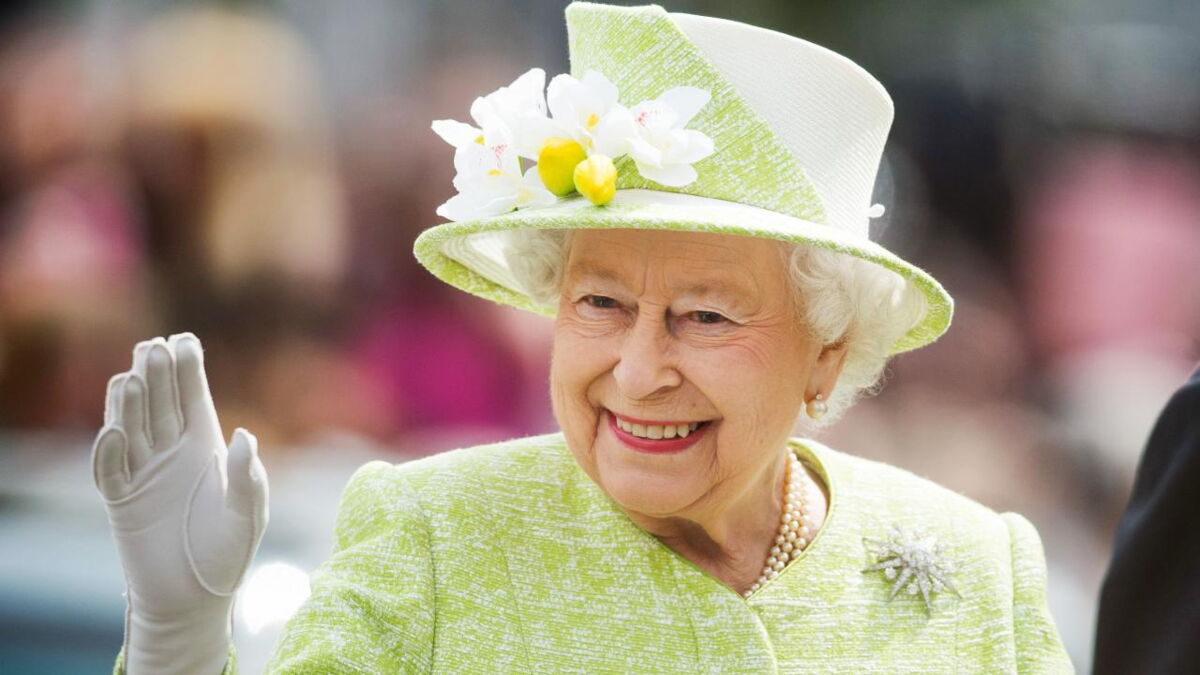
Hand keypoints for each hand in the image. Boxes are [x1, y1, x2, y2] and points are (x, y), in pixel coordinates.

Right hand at [93, 333, 267, 672]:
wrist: (196, 597)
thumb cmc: (229, 553)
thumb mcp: (247, 514)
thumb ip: (247, 477)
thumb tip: (244, 435)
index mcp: (206, 449)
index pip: (194, 401)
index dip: (189, 372)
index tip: (185, 340)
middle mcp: (172, 455)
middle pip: (160, 407)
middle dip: (158, 376)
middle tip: (154, 346)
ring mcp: (144, 476)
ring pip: (132, 430)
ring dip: (131, 404)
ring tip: (133, 375)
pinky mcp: (122, 502)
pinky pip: (110, 472)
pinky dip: (109, 452)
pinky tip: (114, 431)